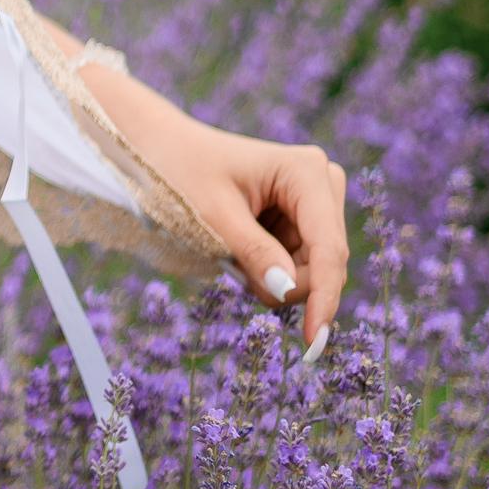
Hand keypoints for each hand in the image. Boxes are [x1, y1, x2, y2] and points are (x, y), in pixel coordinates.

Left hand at [156, 120, 350, 356]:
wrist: (159, 149)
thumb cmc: (179, 171)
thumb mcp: (211, 216)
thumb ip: (254, 253)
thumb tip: (289, 291)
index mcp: (305, 172)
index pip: (328, 249)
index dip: (324, 298)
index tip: (313, 340)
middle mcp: (321, 183)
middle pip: (323, 264)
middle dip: (281, 280)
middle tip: (232, 267)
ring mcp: (314, 201)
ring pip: (309, 270)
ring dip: (269, 275)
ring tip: (229, 248)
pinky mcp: (302, 218)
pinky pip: (294, 263)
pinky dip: (266, 268)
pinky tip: (239, 247)